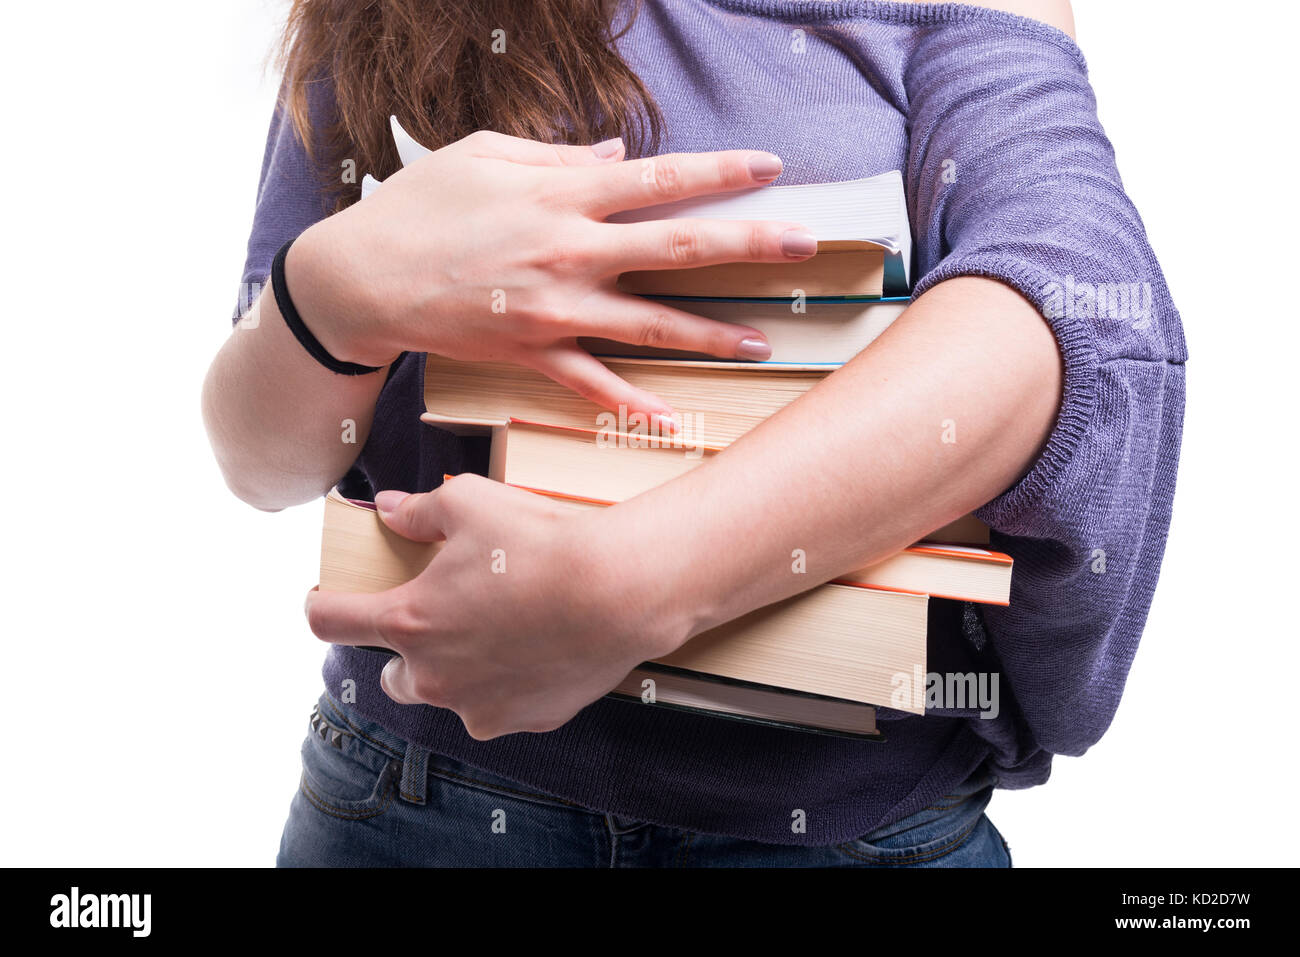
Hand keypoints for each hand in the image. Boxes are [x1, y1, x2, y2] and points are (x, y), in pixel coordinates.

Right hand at [286, 131, 814, 424]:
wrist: (360, 278)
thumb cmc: (420, 206)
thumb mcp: (484, 155)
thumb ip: (558, 154)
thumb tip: (618, 154)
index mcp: (561, 193)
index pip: (660, 177)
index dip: (721, 171)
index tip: (773, 167)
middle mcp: (569, 251)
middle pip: (677, 245)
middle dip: (748, 243)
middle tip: (806, 245)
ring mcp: (554, 308)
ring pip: (649, 323)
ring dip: (711, 334)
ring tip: (762, 343)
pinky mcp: (532, 352)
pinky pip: (592, 384)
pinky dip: (632, 403)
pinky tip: (672, 417)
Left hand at [303, 475, 687, 739]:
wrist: (618, 591)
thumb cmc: (541, 543)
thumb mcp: (470, 503)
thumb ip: (418, 511)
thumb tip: (391, 511)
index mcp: (409, 621)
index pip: (330, 622)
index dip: (321, 606)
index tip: (328, 600)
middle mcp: (434, 677)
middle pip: (390, 675)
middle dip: (407, 648)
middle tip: (442, 615)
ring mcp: (478, 706)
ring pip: (449, 694)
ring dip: (459, 670)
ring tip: (500, 632)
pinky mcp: (524, 721)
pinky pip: (501, 706)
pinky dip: (509, 683)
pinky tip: (539, 648)